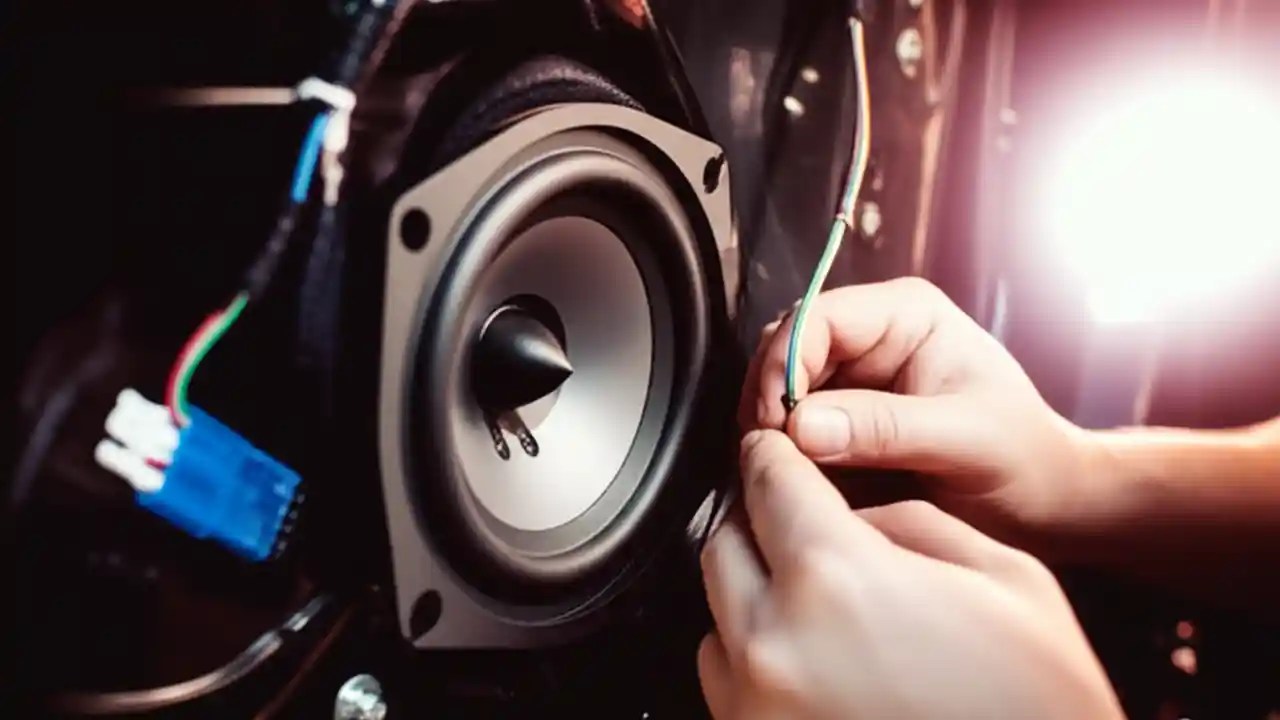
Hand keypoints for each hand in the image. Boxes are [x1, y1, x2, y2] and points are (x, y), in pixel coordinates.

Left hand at [698, 430, 1121, 719]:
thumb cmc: (1039, 707)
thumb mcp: (1007, 578)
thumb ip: (910, 524)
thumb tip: (852, 516)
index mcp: (835, 579)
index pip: (770, 481)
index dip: (773, 453)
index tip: (774, 448)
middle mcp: (773, 644)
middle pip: (725, 543)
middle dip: (759, 521)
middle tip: (799, 523)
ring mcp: (753, 706)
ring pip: (717, 614)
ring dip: (754, 593)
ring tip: (820, 606)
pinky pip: (725, 681)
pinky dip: (754, 657)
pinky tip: (815, 661)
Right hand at [740, 277, 1092, 546]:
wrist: (1043, 503)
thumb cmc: (1024, 458)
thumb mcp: (965, 439)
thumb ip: (885, 428)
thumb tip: (801, 426)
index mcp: (905, 314)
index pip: (816, 319)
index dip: (783, 366)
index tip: (778, 424)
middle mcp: (871, 337)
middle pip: (784, 352)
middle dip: (769, 402)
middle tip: (773, 457)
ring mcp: (853, 379)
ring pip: (778, 393)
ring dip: (774, 433)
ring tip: (786, 476)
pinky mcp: (842, 422)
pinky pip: (793, 431)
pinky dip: (787, 456)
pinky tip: (800, 484)